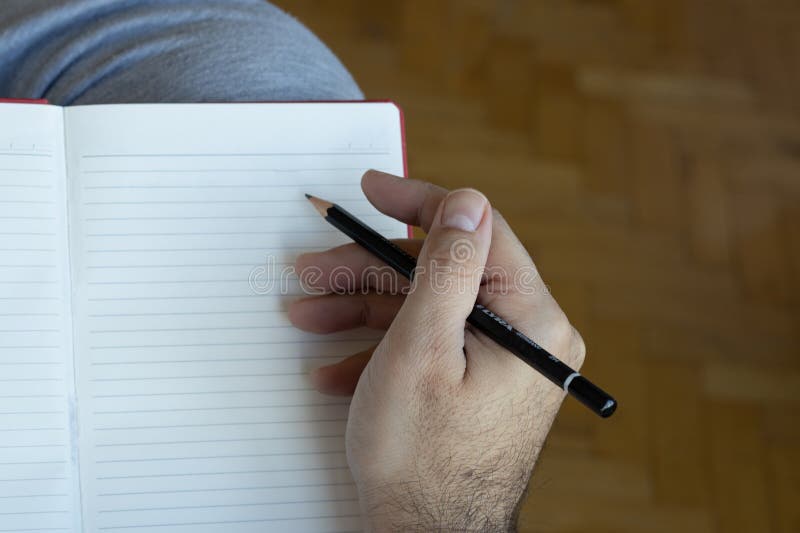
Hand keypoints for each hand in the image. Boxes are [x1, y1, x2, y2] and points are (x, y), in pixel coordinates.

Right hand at [289, 170, 584, 530]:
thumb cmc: (422, 459)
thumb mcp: (422, 349)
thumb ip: (447, 268)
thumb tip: (467, 200)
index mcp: (530, 320)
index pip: (477, 230)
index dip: (419, 203)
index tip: (370, 190)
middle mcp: (527, 337)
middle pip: (441, 273)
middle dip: (369, 270)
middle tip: (314, 267)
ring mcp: (502, 362)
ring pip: (427, 310)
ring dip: (362, 310)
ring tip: (308, 314)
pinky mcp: (478, 383)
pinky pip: (429, 346)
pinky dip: (380, 350)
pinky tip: (336, 367)